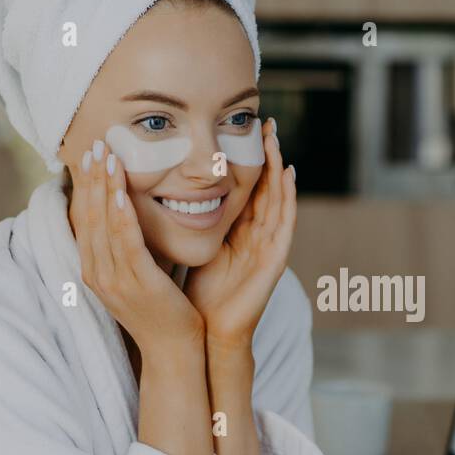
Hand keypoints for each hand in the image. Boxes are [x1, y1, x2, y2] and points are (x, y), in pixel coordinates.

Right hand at [69, 139, 203, 352]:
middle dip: (91, 178)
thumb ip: (129, 249)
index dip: (86, 187)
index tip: (90, 157)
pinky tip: (120, 192)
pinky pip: (126, 243)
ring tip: (106, 156)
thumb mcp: (138, 276)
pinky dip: (121, 216)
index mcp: (95, 270)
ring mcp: (114, 280)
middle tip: (95, 144)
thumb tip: (130, 217)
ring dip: (104, 187)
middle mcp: (97, 274)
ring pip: (103, 224)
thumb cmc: (161, 312)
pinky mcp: (137, 283)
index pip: (84, 220)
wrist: (173, 353)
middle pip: (88, 217)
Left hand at [184, 118, 296, 348]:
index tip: (242, 128)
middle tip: (267, 122)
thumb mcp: (195, 247)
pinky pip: (285, 223)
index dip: (248, 159)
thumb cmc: (198, 295)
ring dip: (279, 167)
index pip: (248, 188)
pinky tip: (288, 175)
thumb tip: (166, 191)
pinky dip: (289, 198)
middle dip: (268, 155)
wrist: (206, 332)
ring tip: (276, 139)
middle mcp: (257, 235)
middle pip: (266, 187)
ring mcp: (269, 246)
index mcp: (239, 232)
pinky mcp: (274, 260)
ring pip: (278, 198)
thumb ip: (191, 223)